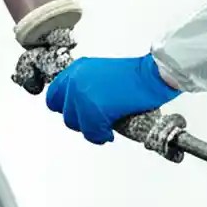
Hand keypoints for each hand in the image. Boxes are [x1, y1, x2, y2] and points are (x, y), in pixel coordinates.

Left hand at [45, 54, 181, 144]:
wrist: (152, 76)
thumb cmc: (135, 76)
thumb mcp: (100, 74)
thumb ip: (86, 88)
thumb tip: (80, 109)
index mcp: (77, 70)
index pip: (54, 96)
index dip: (65, 109)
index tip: (77, 114)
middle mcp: (76, 81)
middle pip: (65, 114)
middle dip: (81, 122)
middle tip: (97, 122)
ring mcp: (83, 95)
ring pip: (77, 124)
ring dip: (91, 130)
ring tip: (105, 128)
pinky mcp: (95, 109)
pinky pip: (91, 132)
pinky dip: (101, 136)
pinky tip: (110, 133)